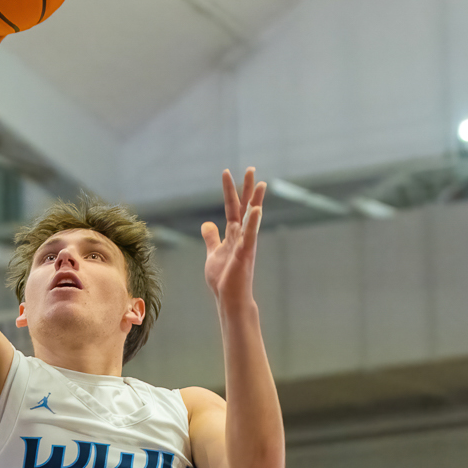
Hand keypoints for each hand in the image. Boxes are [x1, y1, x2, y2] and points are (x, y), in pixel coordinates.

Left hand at [202, 167, 266, 310]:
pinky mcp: (245, 254)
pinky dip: (253, 222)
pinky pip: (250, 235)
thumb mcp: (213, 253)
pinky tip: (256, 209)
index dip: (229, 190)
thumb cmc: (224, 279)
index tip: (227, 172)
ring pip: (251, 218)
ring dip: (255, 200)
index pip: (232, 208)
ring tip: (260, 183)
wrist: (230, 298)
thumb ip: (211, 238)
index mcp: (234, 234)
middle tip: (251, 168)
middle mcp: (242, 236)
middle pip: (244, 207)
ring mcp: (245, 244)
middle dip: (247, 188)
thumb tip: (207, 223)